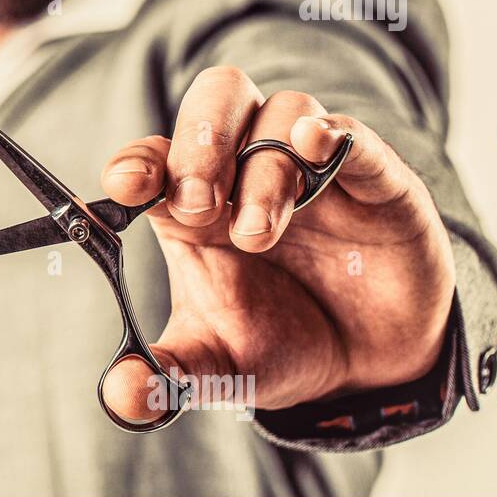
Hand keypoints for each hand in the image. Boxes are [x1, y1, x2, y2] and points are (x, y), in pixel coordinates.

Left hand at [97, 66, 454, 420]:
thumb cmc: (280, 344)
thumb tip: (120, 395)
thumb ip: (165, 378)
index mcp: (192, 205)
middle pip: (215, 101)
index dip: (138, 160)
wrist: (370, 368)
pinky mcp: (375, 180)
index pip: (155, 155)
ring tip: (259, 237)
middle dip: (198, 145)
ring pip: (280, 114)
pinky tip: (312, 144)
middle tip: (199, 206)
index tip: (127, 186)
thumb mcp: (216, 368)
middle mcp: (246, 170)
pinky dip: (333, 132)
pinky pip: (353, 133)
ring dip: (261, 170)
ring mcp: (312, 168)